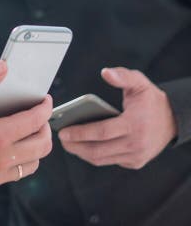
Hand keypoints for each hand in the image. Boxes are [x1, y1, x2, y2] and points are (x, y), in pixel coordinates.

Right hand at [0, 61, 53, 202]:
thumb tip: (3, 66)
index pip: (35, 121)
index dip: (44, 107)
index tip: (44, 99)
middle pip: (42, 146)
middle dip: (45, 128)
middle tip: (37, 117)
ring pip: (29, 165)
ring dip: (31, 148)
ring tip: (20, 134)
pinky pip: (5, 178)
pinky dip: (7, 164)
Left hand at [58, 67, 177, 168]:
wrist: (173, 120)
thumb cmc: (151, 100)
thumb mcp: (139, 83)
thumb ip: (122, 76)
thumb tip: (105, 72)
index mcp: (134, 125)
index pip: (101, 132)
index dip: (80, 133)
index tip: (63, 131)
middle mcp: (136, 144)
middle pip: (98, 150)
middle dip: (75, 146)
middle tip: (60, 138)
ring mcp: (136, 155)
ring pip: (102, 159)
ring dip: (82, 153)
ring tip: (68, 143)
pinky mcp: (135, 162)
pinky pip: (109, 161)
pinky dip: (94, 156)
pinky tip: (82, 147)